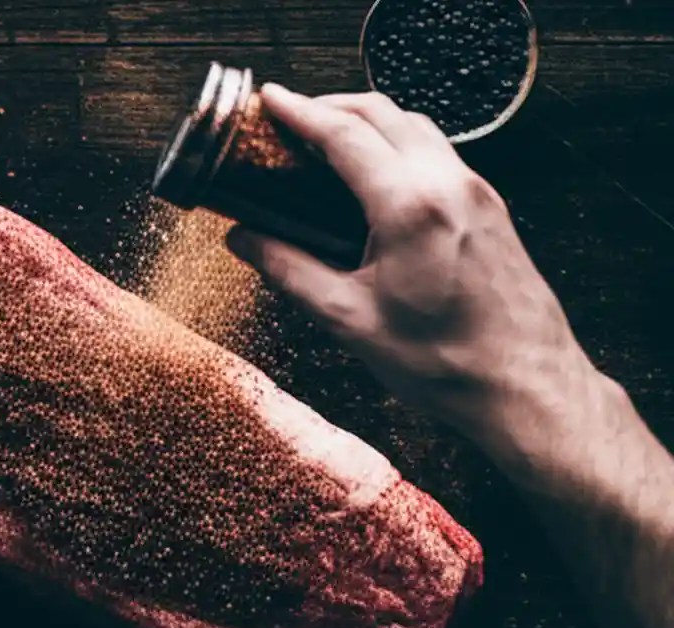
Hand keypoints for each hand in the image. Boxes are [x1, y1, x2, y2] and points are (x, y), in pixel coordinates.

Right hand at [227, 84, 604, 437]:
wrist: (526, 385)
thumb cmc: (444, 361)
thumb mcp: (349, 319)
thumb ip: (289, 271)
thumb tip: (244, 240)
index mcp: (410, 207)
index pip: (345, 135)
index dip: (300, 112)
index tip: (269, 100)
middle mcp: (449, 185)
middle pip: (382, 113)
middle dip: (331, 105)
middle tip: (290, 117)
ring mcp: (476, 191)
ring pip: (414, 126)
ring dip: (367, 119)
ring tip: (327, 138)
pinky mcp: (490, 206)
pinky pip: (437, 151)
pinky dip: (397, 142)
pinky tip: (374, 172)